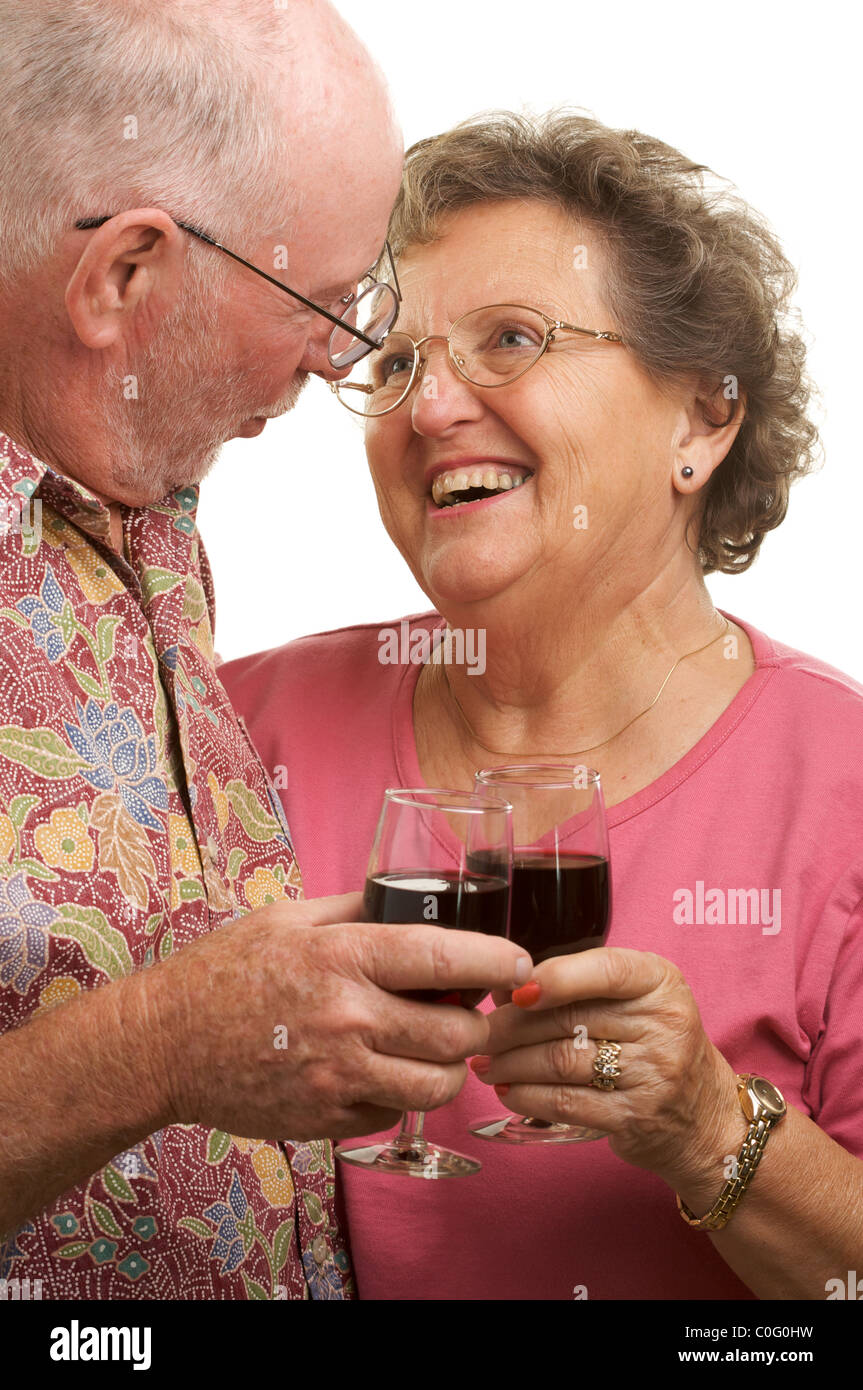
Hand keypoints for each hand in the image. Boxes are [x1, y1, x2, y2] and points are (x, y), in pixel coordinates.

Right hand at [142, 892, 532, 1141]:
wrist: (165, 1044)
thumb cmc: (225, 970)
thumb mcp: (288, 917)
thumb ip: (355, 907)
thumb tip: (416, 897)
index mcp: (342, 957)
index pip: (446, 957)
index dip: (498, 961)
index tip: (520, 963)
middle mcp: (348, 1017)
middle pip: (459, 1033)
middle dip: (481, 1023)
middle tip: (475, 1012)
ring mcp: (339, 1076)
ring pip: (440, 1085)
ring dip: (453, 1067)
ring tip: (439, 1048)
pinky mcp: (328, 1119)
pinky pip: (396, 1112)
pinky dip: (403, 1094)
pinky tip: (384, 1070)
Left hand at [475, 948, 740, 1189]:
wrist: (705, 1115)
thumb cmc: (654, 1042)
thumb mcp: (634, 999)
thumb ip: (581, 986)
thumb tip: (505, 989)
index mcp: (660, 982)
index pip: (605, 970)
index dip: (555, 977)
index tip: (515, 990)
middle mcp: (664, 1024)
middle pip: (571, 1019)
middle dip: (512, 1026)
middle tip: (478, 1032)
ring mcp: (653, 1074)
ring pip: (562, 1062)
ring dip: (512, 1063)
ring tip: (485, 1062)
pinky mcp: (636, 1117)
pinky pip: (568, 1103)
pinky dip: (528, 1096)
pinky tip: (508, 1090)